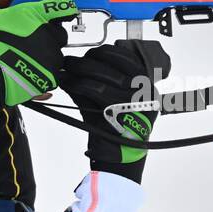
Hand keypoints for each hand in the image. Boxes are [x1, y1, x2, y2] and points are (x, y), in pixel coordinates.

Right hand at [0, 0, 78, 105]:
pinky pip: (53, 72)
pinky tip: (27, 71)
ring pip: (56, 53)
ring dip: (46, 54)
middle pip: (59, 32)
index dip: (63, 8)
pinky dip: (43, 72)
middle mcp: (49, 34)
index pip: (63, 6)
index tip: (63, 11)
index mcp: (36, 15)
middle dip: (48, 35)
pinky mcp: (51, 75)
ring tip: (26, 58)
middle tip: (30, 40)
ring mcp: (52, 56)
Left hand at [60, 39, 171, 183]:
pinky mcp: (114, 114)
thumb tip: (87, 61)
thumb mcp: (122, 100)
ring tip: (65, 71)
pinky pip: (91, 92)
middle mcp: (142, 92)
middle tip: (70, 61)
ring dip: (77, 71)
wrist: (121, 158)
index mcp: (147, 85)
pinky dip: (75, 85)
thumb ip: (109, 79)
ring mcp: (129, 103)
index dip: (105, 52)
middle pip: (110, 66)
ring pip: (98, 78)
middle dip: (86, 61)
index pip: (127, 58)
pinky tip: (67, 83)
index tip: (91, 54)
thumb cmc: (120, 128)